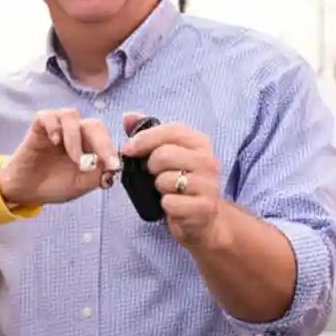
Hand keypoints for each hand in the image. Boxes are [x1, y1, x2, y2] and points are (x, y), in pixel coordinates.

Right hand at [0, 109, 121, 205]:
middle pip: (93, 124)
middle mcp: (74, 133)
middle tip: (102, 160)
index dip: (111, 150)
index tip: (114, 166)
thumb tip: (112, 167)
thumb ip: (96, 176)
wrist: (26, 191)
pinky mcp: (38, 127)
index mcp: (88, 145)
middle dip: (101, 142)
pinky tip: (55, 142)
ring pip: (71, 115)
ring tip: (75, 159)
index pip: (104, 139)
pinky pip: (47, 116)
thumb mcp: (79, 185)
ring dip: (76, 137)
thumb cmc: (53, 185)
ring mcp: (56, 128)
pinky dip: (53, 126)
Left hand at [121, 113, 221, 246]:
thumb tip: (127, 117)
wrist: (202, 218)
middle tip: (154, 175)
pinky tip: (173, 206)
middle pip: (163, 155)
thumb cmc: (180, 181)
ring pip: (165, 180)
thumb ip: (148, 133)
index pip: (170, 130)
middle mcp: (207, 160)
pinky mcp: (204, 207)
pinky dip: (165, 206)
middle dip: (150, 167)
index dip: (144, 139)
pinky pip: (170, 203)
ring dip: (158, 188)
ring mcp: (208, 184)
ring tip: (167, 191)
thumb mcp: (167, 154)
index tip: (128, 149)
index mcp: (199, 142)